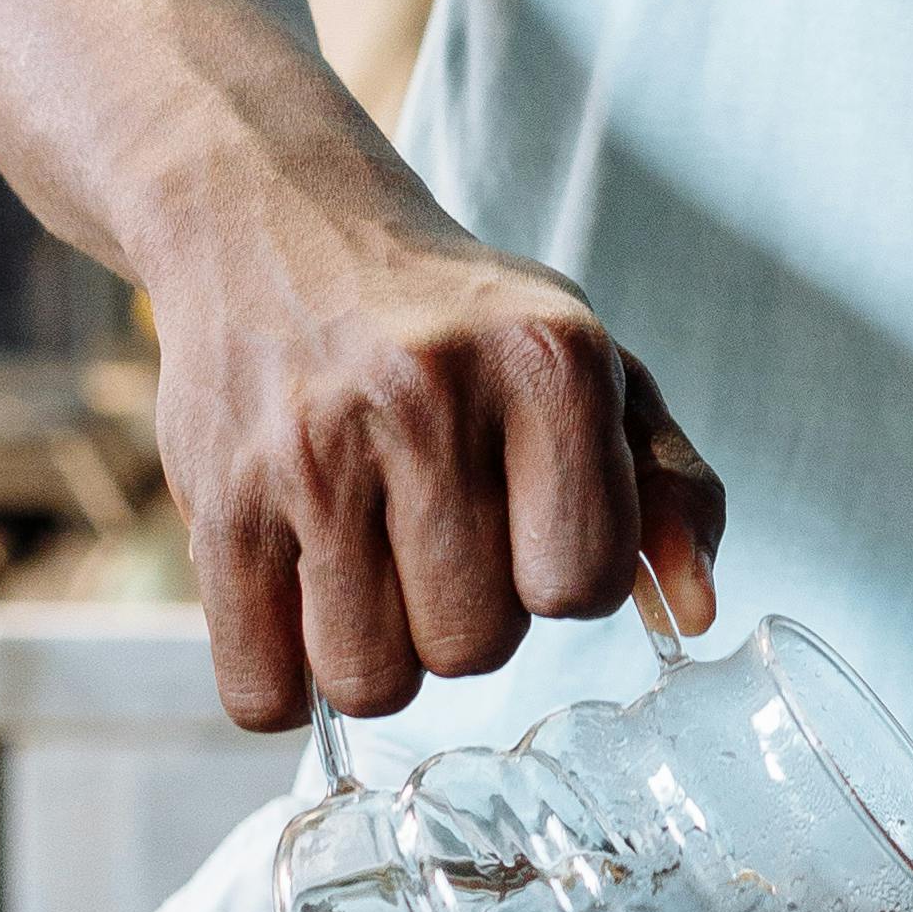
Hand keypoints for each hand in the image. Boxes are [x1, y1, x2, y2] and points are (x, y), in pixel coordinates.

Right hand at [155, 200, 723, 729]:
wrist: (277, 224)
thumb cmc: (453, 321)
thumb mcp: (585, 364)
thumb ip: (667, 484)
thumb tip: (693, 611)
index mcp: (548, 362)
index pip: (585, 584)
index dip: (565, 577)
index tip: (530, 526)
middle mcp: (428, 398)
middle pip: (476, 646)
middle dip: (468, 621)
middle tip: (440, 545)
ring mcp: (312, 451)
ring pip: (369, 679)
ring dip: (378, 657)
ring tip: (371, 576)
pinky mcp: (218, 498)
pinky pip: (260, 686)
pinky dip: (282, 686)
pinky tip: (298, 617)